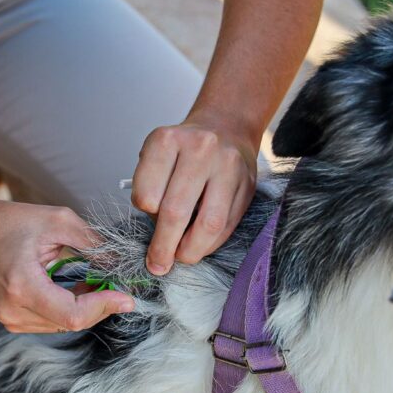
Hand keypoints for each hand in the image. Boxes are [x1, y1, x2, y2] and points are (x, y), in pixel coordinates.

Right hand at [0, 193, 134, 332]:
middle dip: (99, 305)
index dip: (104, 307)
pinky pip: (52, 321)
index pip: (73, 314)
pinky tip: (77, 287)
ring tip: (94, 280)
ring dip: (86, 307)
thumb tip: (122, 264)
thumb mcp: (58, 221)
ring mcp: (10, 318)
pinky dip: (70, 307)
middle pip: (72, 322)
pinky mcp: (12, 320)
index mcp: (21, 284)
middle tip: (117, 284)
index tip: (126, 297)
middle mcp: (12, 309)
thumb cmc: (12, 221)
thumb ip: (93, 243)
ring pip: (64, 324)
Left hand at [132, 113, 257, 274]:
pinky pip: (227, 226)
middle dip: (164, 246)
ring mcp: (228, 166)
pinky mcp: (247, 184)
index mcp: (166, 141)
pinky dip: (210, 244)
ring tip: (181, 257)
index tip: (146, 220)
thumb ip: (151, 190)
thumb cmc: (183, 150)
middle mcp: (199, 149)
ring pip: (208, 223)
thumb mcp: (156, 157)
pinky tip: (200, 245)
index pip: (146, 193)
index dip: (145, 214)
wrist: (225, 128)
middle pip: (176, 211)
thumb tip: (157, 240)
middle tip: (158, 264)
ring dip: (191, 250)